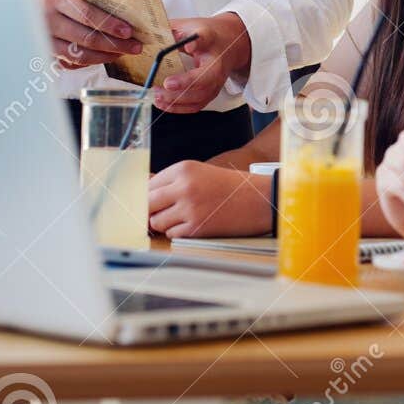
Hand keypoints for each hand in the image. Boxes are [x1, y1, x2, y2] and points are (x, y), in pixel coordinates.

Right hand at [34, 0, 139, 68]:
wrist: (14, 4)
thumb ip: (87, 3)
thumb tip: (121, 17)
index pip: (87, 15)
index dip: (110, 25)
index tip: (129, 32)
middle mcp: (47, 20)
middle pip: (86, 38)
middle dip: (115, 45)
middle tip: (135, 47)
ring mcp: (44, 40)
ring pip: (79, 55)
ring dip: (105, 56)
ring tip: (122, 53)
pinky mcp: (43, 53)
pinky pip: (70, 63)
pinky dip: (89, 62)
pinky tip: (103, 57)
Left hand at [148, 160, 272, 237]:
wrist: (259, 200)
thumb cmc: (231, 186)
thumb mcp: (200, 173)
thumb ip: (172, 180)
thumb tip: (144, 189)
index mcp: (183, 169)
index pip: (147, 185)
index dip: (145, 196)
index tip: (146, 202)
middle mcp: (183, 187)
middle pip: (147, 204)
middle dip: (150, 210)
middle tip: (156, 213)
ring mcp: (189, 209)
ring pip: (156, 221)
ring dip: (164, 222)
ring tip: (180, 217)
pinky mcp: (196, 228)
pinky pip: (172, 233)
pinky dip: (177, 232)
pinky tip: (192, 224)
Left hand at [156, 14, 251, 112]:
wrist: (229, 44)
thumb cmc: (208, 36)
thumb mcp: (190, 25)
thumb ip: (173, 30)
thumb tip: (152, 37)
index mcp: (211, 41)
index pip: (205, 39)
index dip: (196, 42)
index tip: (187, 45)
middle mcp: (217, 63)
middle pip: (205, 77)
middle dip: (184, 84)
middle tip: (163, 84)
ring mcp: (215, 82)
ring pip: (199, 96)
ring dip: (177, 99)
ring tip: (157, 95)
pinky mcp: (210, 93)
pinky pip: (195, 105)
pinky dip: (178, 107)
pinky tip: (163, 103)